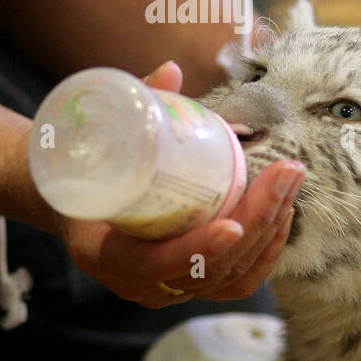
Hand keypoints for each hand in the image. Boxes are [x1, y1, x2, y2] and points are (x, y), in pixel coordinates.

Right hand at [59, 61, 304, 308]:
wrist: (69, 202)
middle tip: (286, 173)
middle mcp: (138, 283)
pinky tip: (284, 213)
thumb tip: (170, 71)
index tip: (233, 224)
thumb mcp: (93, 138)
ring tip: (290, 184)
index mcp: (104, 254)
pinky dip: (266, 251)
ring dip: (269, 233)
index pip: (158, 264)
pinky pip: (236, 280)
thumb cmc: (78, 168)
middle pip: (211, 271)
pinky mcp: (189, 284)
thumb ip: (133, 106)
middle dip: (257, 222)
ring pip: (231, 278)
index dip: (198, 249)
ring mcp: (167, 289)